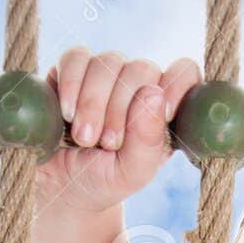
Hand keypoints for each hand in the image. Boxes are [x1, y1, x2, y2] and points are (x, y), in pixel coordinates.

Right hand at [35, 47, 201, 213]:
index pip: (184, 74)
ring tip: (84, 137)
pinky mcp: (75, 67)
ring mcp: (108, 73)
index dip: (178, 85)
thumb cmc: (102, 181)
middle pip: (142, 69)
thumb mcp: (130, 173)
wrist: (58, 185)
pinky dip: (71, 84)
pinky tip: (67, 113)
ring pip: (109, 62)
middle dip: (120, 108)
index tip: (166, 113)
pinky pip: (77, 57)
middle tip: (107, 144)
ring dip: (93, 103)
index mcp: (163, 112)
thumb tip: (154, 92)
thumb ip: (147, 139)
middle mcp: (138, 87)